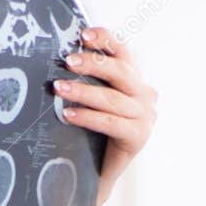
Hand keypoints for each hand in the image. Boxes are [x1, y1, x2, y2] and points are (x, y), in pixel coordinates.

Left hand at [55, 25, 157, 205]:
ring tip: (59, 88)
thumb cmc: (95, 131)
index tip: (84, 34)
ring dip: (83, 92)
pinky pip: (110, 123)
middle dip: (92, 64)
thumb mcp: (95, 99)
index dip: (106, 40)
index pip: (124, 53)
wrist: (100, 170)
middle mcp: (146, 96)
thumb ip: (92, 79)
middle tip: (67, 61)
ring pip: (113, 99)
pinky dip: (88, 117)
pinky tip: (68, 114)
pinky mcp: (139, 138)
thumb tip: (68, 54)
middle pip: (121, 72)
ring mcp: (146, 117)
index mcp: (136, 81)